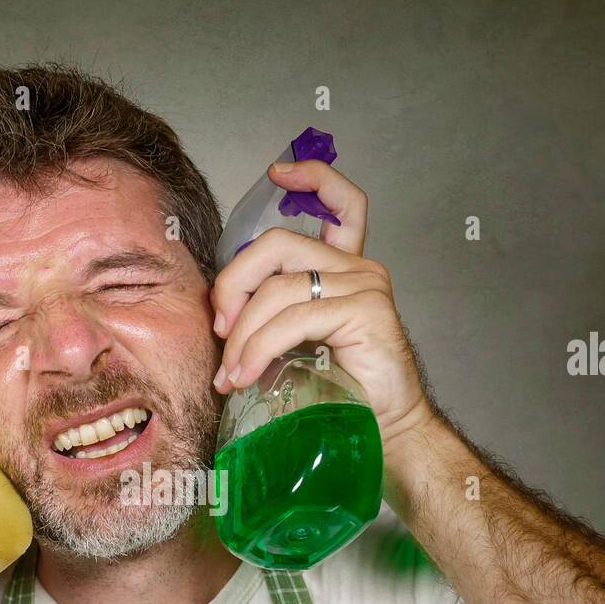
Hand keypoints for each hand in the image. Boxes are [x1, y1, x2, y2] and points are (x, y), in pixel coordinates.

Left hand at [210, 160, 435, 445]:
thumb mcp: (298, 343)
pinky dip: (259, 347)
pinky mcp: (366, 310)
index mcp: (344, 267)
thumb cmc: (342, 392)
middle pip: (277, 244)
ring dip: (242, 334)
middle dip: (233, 283)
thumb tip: (220, 318)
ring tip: (231, 374)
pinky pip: (293, 318)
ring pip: (278, 287)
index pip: (341, 202)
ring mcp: (364, 285)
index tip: (277, 173)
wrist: (385, 431)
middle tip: (219, 329)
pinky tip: (246, 373)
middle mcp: (357, 267)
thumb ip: (272, 316)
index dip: (312, 177)